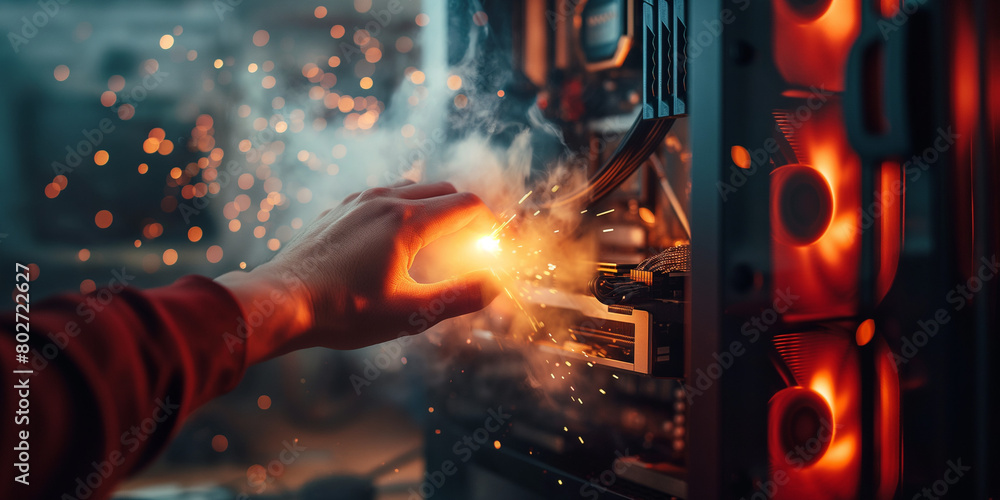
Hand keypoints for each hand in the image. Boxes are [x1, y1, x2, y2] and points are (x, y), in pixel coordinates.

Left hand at [217, 181, 501, 362]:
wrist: (281, 302)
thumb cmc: (345, 312)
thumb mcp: (411, 313)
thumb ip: (459, 296)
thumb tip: (496, 283)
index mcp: (408, 221)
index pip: (466, 204)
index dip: (489, 222)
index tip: (495, 243)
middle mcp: (385, 200)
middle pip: (442, 189)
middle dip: (464, 212)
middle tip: (470, 246)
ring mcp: (358, 202)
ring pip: (411, 189)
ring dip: (433, 207)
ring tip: (435, 244)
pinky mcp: (337, 211)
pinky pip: (382, 197)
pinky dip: (403, 210)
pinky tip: (392, 243)